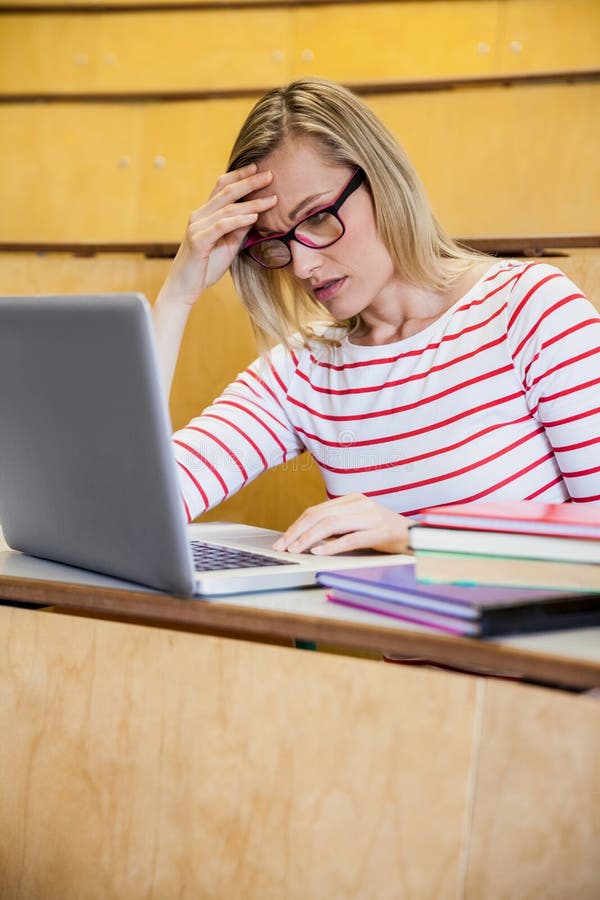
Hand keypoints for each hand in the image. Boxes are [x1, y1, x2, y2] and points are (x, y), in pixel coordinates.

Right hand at [159, 164, 276, 307]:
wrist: (184, 289)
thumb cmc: (205, 267)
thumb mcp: (228, 245)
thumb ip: (239, 229)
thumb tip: (256, 214)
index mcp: (205, 214)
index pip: (222, 188)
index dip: (240, 176)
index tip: (258, 169)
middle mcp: (199, 216)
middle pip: (226, 192)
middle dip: (249, 182)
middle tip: (270, 175)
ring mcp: (197, 227)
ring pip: (227, 208)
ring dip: (252, 203)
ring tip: (272, 199)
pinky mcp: (198, 240)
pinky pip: (221, 226)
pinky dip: (239, 220)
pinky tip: (254, 217)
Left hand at [272, 493, 413, 555]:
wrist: (417, 537)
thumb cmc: (385, 533)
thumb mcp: (359, 524)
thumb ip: (338, 525)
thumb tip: (307, 536)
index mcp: (353, 499)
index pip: (317, 510)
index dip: (297, 525)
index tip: (283, 540)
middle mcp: (360, 504)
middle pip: (320, 515)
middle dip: (297, 531)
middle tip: (283, 546)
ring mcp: (371, 516)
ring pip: (332, 525)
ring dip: (309, 538)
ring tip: (296, 550)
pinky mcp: (380, 531)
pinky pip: (351, 538)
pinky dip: (332, 546)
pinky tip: (319, 552)